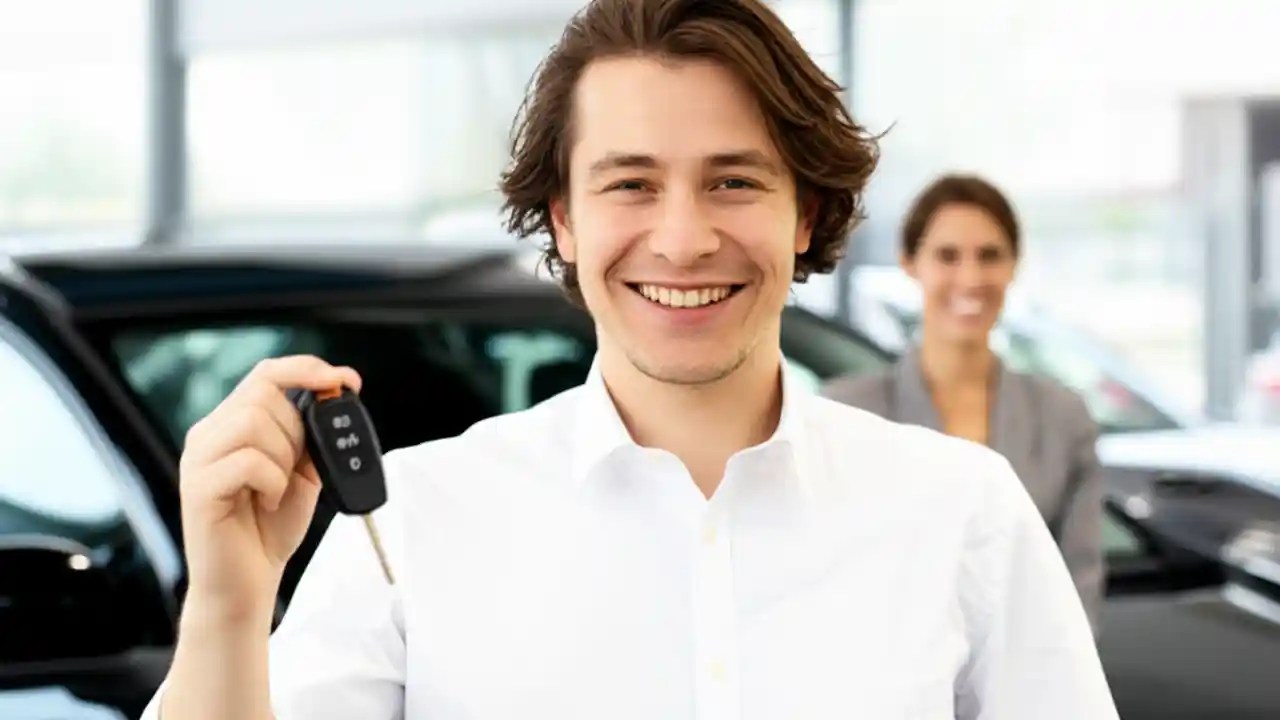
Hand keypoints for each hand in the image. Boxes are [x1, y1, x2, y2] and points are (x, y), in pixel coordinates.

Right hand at [177, 355, 362, 619]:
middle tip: (293, 469)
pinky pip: (248, 461)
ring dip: (283, 457)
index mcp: (230, 424)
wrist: (247, 584)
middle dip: (297, 430)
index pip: (266, 373)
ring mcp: (198, 459)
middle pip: (264, 395)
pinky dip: (272, 481)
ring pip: (254, 422)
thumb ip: (312, 434)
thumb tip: (337, 393)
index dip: (308, 369)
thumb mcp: (303, 470)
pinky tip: (266, 502)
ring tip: (276, 489)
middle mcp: (208, 434)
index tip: (346, 381)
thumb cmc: (271, 527)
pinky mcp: (197, 488)